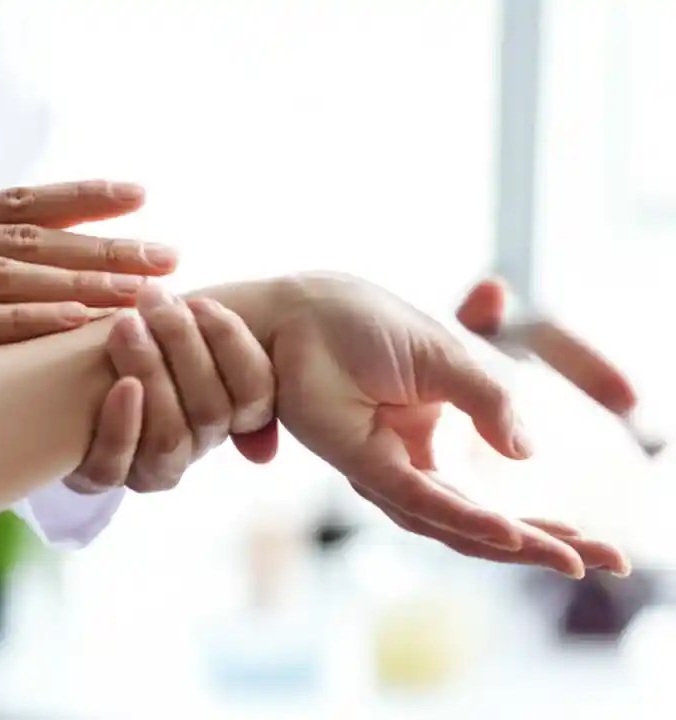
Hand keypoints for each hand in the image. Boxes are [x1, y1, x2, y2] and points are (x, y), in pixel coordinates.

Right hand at [0, 181, 177, 402]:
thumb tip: (11, 295)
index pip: (9, 203)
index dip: (77, 199)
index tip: (138, 198)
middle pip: (22, 232)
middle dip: (101, 243)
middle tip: (166, 251)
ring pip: (5, 271)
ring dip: (82, 280)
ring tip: (143, 290)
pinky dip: (27, 320)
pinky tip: (75, 321)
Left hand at [65, 285, 276, 493]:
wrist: (66, 373)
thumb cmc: (137, 338)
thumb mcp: (184, 328)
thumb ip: (228, 343)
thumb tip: (264, 428)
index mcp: (229, 410)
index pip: (255, 392)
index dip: (232, 346)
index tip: (199, 302)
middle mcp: (196, 444)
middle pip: (212, 410)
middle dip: (182, 346)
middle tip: (153, 300)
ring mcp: (149, 466)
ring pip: (170, 437)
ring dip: (151, 374)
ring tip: (126, 326)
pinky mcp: (99, 476)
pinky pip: (116, 467)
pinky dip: (122, 425)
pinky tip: (121, 385)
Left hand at [252, 273, 629, 577]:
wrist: (306, 308)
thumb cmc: (361, 324)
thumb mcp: (451, 360)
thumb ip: (492, 400)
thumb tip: (526, 453)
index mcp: (427, 441)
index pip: (492, 501)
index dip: (545, 525)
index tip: (596, 544)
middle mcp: (407, 465)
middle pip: (481, 527)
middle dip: (545, 545)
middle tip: (606, 562)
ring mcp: (385, 469)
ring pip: (456, 525)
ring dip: (517, 541)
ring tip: (570, 557)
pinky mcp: (364, 462)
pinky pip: (422, 499)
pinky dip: (466, 517)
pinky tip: (509, 532)